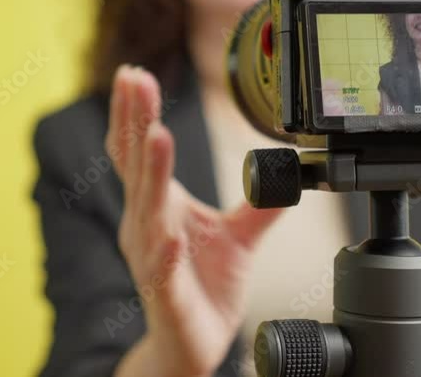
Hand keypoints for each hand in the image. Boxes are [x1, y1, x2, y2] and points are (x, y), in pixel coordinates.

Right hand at [107, 65, 283, 376]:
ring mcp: (152, 261)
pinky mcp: (167, 296)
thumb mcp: (238, 237)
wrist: (190, 345)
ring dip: (153, 173)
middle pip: (137, 168)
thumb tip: (286, 171)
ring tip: (159, 135)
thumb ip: (258, 205)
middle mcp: (145, 228)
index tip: (135, 74)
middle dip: (137, 122)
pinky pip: (164, 270)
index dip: (134, 114)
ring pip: (149, 212)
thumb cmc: (202, 286)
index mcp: (156, 207)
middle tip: (136, 80)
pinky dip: (166, 250)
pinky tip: (173, 232)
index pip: (138, 152)